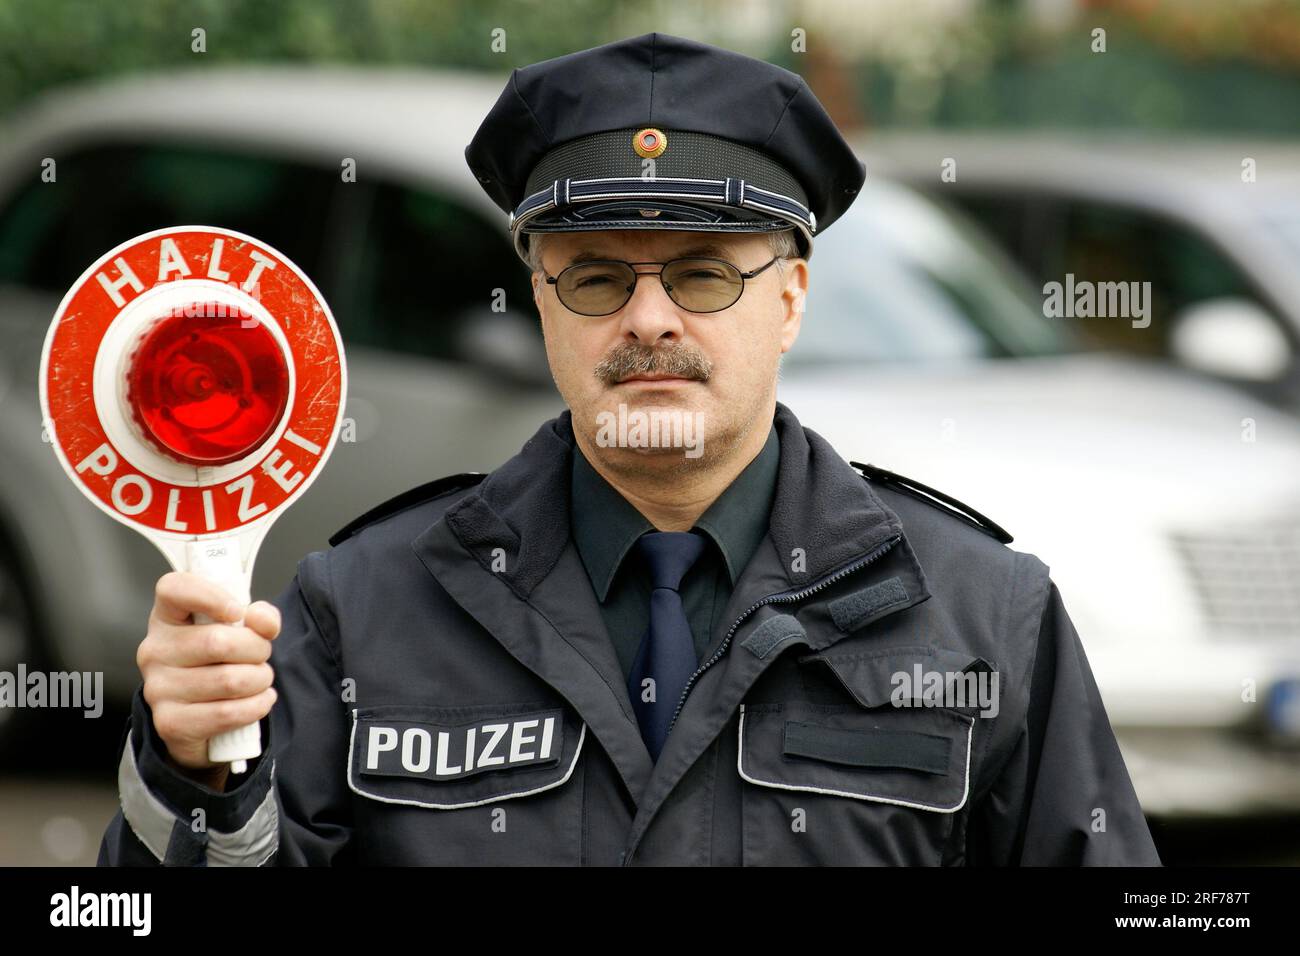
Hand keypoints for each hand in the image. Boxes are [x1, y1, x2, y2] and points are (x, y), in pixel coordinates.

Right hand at [137, 571, 280, 789]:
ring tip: (260, 679)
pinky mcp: (170, 722)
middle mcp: (154, 650)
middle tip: (262, 655)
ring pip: (229, 680)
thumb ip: (258, 617)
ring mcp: (158, 688)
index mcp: (167, 617)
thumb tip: (264, 621)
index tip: (237, 611)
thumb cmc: (218, 662)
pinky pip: (227, 713)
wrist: (197, 716)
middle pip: (218, 642)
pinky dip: (257, 705)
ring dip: (260, 679)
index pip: (174, 589)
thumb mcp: (237, 631)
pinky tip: (261, 699)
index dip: (210, 595)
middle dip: (257, 649)